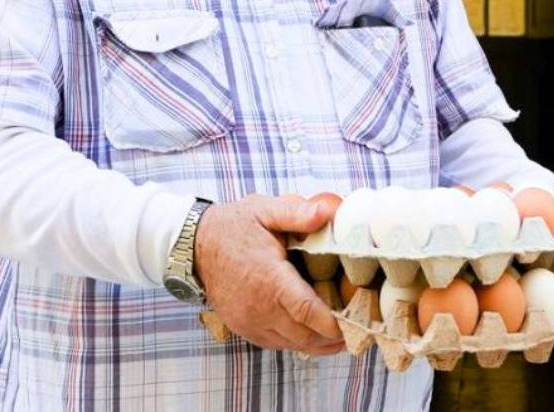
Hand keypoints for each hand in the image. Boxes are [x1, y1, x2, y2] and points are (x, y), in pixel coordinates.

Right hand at [194, 194, 344, 354]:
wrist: (194, 245)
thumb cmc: (233, 226)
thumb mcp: (265, 210)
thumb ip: (298, 212)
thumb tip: (329, 211)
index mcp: (268, 280)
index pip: (307, 312)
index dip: (335, 323)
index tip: (357, 323)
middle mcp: (258, 308)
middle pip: (305, 336)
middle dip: (334, 337)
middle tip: (358, 329)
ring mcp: (249, 322)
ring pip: (292, 344)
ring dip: (318, 342)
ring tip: (342, 334)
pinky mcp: (243, 328)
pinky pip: (276, 344)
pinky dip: (298, 341)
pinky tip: (313, 332)